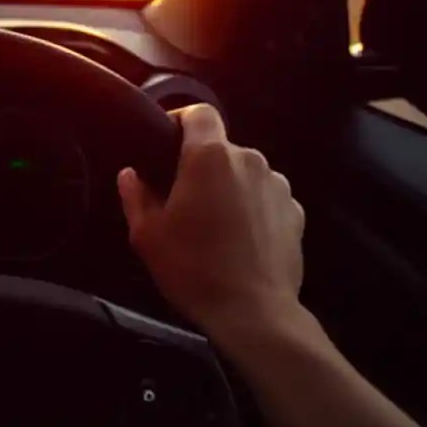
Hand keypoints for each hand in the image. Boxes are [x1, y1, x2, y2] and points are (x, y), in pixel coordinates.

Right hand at [118, 104, 303, 334]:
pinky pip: (268, 199)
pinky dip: (255, 210)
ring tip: (218, 226)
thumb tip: (130, 174)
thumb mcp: (147, 236)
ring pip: (247, 174)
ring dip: (232, 189)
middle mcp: (250, 159)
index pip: (199, 112)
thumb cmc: (193, 269)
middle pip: (222, 148)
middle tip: (186, 201)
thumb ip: (136, 196)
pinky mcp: (296, 212)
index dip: (182, 120)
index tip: (168, 144)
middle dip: (204, 167)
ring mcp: (279, 185)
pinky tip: (243, 242)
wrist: (253, 313)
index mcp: (210, 157)